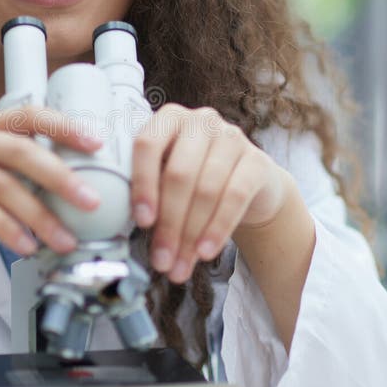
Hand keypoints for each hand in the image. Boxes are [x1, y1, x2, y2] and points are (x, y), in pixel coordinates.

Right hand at [0, 105, 103, 262]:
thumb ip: (10, 179)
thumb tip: (63, 197)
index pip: (29, 115)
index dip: (65, 126)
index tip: (97, 144)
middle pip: (21, 149)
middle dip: (62, 176)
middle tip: (90, 202)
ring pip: (2, 182)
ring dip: (39, 214)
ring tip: (63, 240)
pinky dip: (5, 227)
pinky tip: (23, 244)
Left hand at [131, 104, 288, 283]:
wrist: (249, 185)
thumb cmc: (194, 181)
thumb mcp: (167, 176)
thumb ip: (149, 191)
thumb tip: (128, 228)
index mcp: (169, 119)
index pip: (148, 144)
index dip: (142, 184)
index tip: (142, 222)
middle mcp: (201, 121)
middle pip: (179, 174)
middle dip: (168, 223)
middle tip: (161, 260)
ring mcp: (232, 137)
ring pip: (206, 190)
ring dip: (190, 235)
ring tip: (180, 267)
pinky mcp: (257, 161)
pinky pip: (235, 197)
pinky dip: (218, 228)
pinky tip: (206, 252)